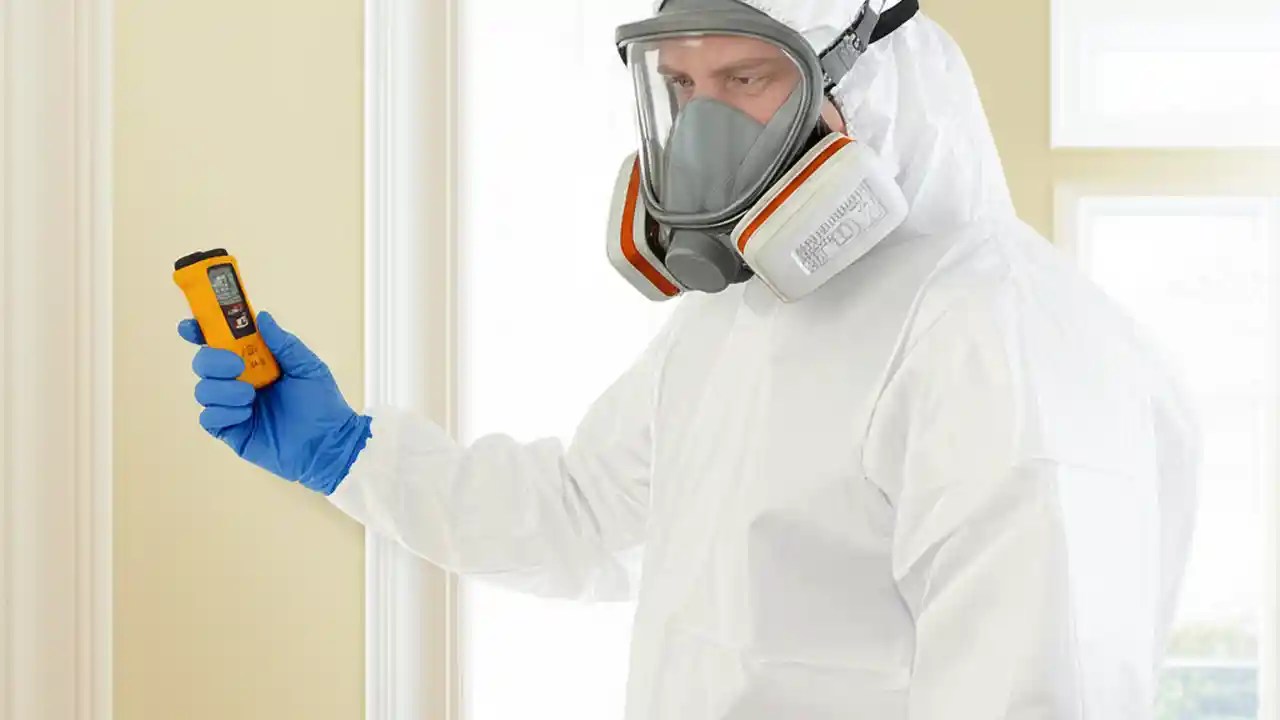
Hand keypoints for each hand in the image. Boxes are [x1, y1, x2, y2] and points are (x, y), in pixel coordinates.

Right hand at [179, 311, 371, 494]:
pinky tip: (246, 414)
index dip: (201, 332)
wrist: (327, 444)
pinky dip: (223, 412)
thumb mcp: (308, 367)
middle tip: (238, 366)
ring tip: (251, 397)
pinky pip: (208, 418)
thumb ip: (284, 343)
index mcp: (256, 362)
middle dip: (213, 360)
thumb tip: (262, 316)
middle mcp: (238, 382)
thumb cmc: (322, 404)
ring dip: (224, 390)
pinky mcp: (230, 431)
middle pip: (203, 363)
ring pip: (203, 390)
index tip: (190, 327)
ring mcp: (232, 407)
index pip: (221, 343)